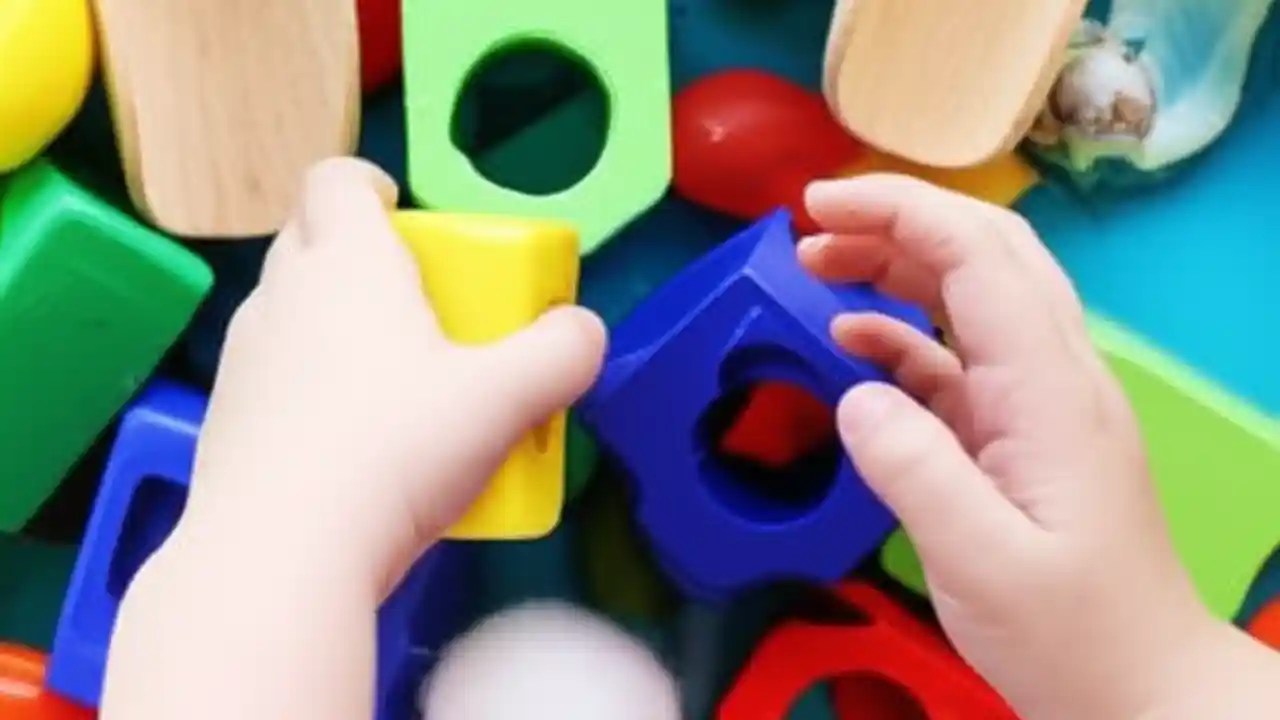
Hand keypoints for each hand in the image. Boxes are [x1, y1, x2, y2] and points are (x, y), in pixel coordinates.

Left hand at [185, 158, 605, 594]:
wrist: (282, 550)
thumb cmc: (396, 449)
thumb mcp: (504, 401)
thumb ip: (559, 356)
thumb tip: (584, 331)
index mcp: (346, 262)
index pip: (336, 179)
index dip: (368, 183)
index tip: (403, 213)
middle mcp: (281, 294)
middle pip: (310, 237)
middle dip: (358, 253)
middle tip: (415, 302)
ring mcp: (242, 358)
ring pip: (288, 310)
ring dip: (330, 323)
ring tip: (387, 381)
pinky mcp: (224, 420)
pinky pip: (273, 377)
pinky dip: (307, 388)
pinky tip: (350, 447)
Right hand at [798, 175, 1277, 718]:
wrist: (1138, 687)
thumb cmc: (1068, 634)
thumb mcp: (981, 562)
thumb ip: (914, 471)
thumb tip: (855, 391)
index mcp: (1049, 389)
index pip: (979, 257)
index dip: (899, 212)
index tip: (817, 206)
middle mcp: (1054, 375)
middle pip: (987, 251)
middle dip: (897, 220)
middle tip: (810, 225)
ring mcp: (1039, 401)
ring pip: (973, 294)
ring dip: (897, 267)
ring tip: (816, 268)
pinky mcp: (1019, 431)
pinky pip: (958, 357)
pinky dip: (901, 334)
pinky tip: (849, 346)